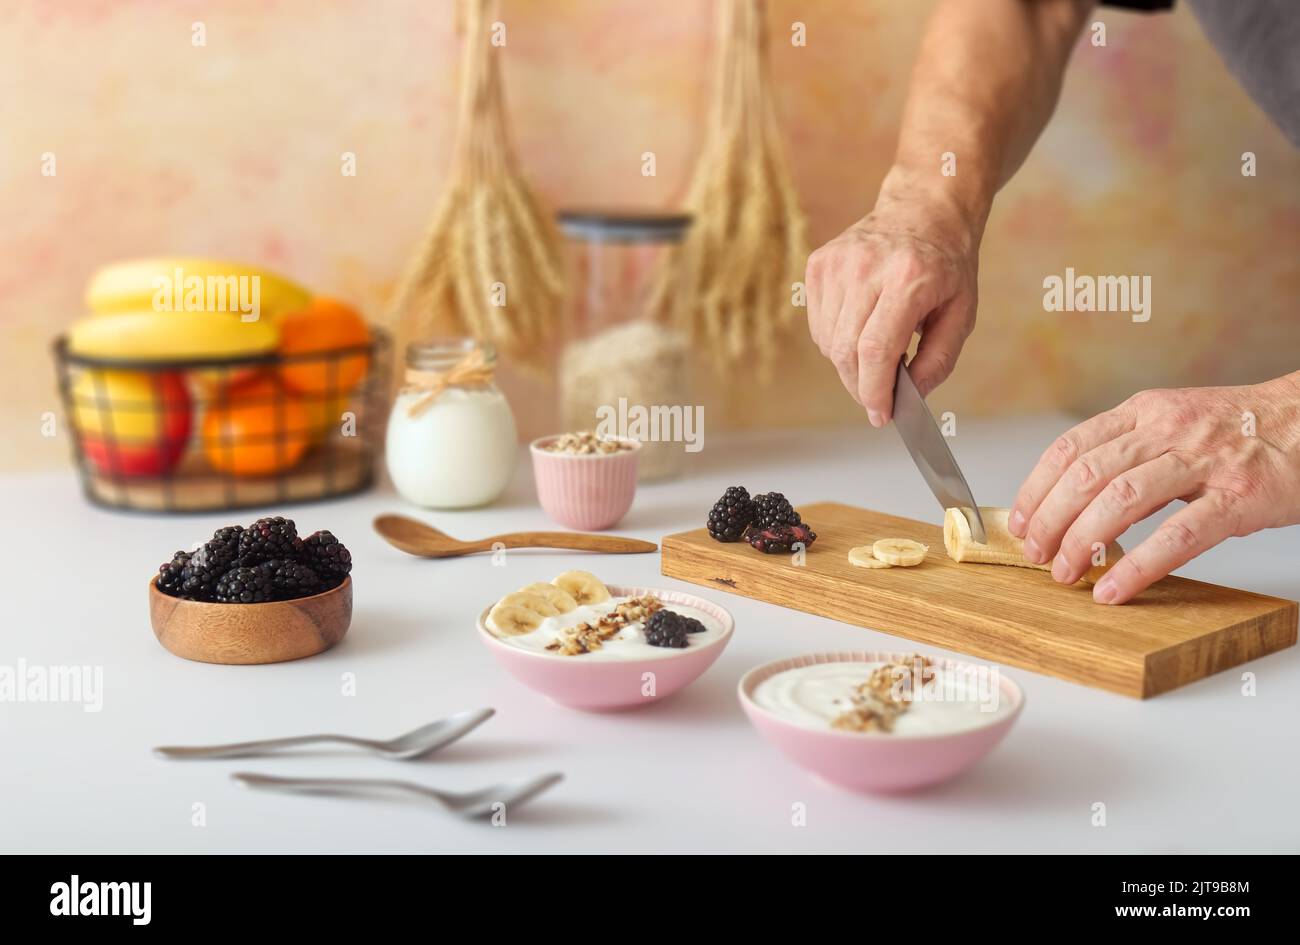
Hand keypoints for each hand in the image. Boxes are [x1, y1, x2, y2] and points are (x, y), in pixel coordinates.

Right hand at [805, 181, 979, 425]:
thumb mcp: (962, 312)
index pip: (876, 349)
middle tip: (878, 399)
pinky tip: (859, 329)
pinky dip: (835, 342)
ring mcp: (836, 263)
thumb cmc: (946, 265)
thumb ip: (939, 359)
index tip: (881, 415)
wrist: (923, 209)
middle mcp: (865, 267)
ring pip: (827, 343)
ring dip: (848, 365)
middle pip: (846, 351)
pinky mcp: (818, 263)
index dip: (875, 390)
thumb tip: (911, 396)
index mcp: (908, 278)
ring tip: (875, 356)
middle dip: (860, 386)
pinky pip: (818, 325)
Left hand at [1008, 376, 1299, 603]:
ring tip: (1063, 574)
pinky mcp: (1238, 498)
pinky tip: (1114, 589)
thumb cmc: (1241, 430)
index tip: (1019, 521)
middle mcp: (1168, 430)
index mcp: (1146, 411)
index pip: (1071, 447)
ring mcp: (1204, 462)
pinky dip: (1138, 567)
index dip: (1036, 488)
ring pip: (1122, 500)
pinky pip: (1177, 536)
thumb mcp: (1176, 420)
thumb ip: (1129, 448)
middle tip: (1034, 554)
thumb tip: (1073, 497)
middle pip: (1086, 475)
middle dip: (1050, 520)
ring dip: (1082, 541)